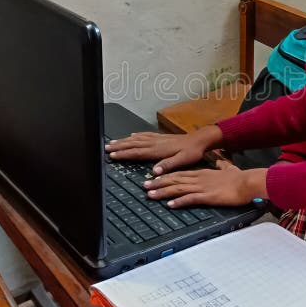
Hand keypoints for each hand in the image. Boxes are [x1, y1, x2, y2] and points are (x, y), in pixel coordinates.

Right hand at [105, 126, 221, 172]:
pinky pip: (145, 135)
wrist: (200, 139)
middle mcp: (156, 143)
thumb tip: (154, 171)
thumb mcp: (182, 160)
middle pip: (133, 144)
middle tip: (106, 148)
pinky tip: (131, 135)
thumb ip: (168, 165)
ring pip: (137, 138)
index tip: (112, 155)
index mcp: (158, 150)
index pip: (137, 152)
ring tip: (113, 142)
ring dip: (124, 140)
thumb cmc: (192, 152)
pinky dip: (136, 135)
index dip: (124, 154)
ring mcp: (158, 139)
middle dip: (119, 146)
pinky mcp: (161, 137)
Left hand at [143, 160, 267, 207]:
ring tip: (150, 195)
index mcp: (202, 173)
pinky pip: (190, 199)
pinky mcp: (207, 196)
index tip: (154, 178)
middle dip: (158, 183)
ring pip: (178, 188)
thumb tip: (221, 162)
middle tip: (144, 186)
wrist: (247, 182)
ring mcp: (202, 187)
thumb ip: (222, 165)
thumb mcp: (229, 168)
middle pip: (174, 180)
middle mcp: (199, 178)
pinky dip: (179, 201)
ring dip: (163, 192)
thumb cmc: (239, 177)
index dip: (165, 176)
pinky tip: (170, 204)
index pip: (180, 174)